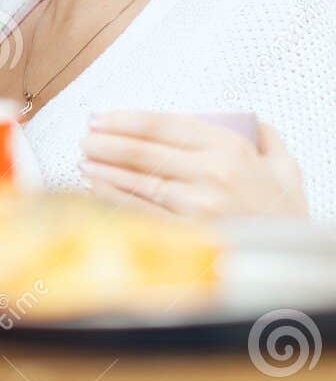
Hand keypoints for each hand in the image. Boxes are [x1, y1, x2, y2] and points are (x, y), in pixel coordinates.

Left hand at [80, 110, 307, 217]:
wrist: (297, 263)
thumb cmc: (285, 213)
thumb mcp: (285, 166)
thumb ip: (264, 136)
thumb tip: (244, 118)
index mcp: (231, 148)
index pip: (163, 125)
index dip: (124, 119)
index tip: (99, 118)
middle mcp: (211, 173)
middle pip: (142, 151)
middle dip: (105, 141)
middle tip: (84, 137)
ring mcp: (198, 205)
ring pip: (137, 179)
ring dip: (102, 167)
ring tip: (83, 159)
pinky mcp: (187, 233)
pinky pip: (140, 210)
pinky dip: (112, 196)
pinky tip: (94, 187)